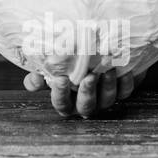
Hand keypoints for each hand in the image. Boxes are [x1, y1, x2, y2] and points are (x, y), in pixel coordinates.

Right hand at [23, 67, 144, 118]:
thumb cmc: (68, 60)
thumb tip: (32, 83)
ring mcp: (105, 97)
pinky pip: (126, 91)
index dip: (61, 95)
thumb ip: (40, 74)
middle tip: (89, 76)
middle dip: (88, 93)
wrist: (94, 49)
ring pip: (108, 99)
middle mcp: (87, 102)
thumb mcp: (52, 67)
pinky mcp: (122, 88)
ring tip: (107, 69)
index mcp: (68, 99)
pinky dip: (125, 82)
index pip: (62, 105)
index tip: (60, 79)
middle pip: (86, 107)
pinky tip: (122, 70)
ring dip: (108, 85)